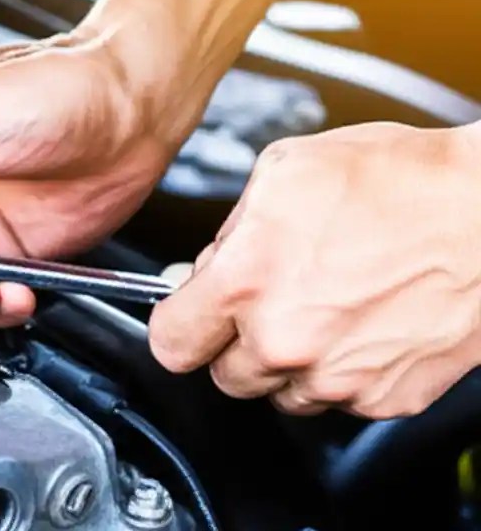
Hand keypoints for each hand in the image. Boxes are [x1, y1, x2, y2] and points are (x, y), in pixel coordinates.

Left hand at [149, 122, 480, 418]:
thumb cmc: (400, 182)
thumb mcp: (285, 171)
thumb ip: (230, 229)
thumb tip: (206, 265)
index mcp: (245, 282)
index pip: (169, 342)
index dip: (178, 325)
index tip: (189, 316)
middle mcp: (285, 339)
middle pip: (223, 374)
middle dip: (236, 340)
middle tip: (271, 299)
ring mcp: (336, 376)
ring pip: (279, 392)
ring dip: (289, 360)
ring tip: (327, 304)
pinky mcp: (383, 398)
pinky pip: (337, 399)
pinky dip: (342, 370)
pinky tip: (363, 321)